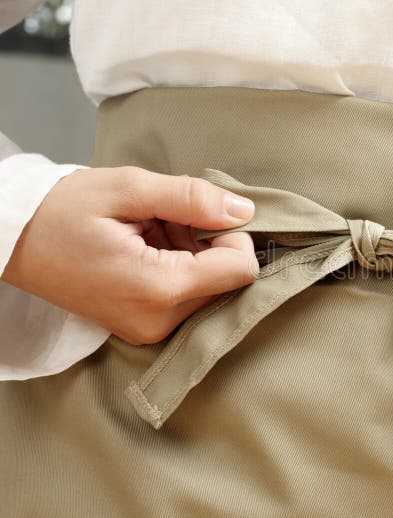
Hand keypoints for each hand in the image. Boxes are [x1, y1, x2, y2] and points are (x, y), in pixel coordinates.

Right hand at [2, 166, 258, 344]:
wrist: (11, 242)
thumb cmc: (61, 211)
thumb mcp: (128, 189)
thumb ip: (192, 199)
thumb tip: (244, 211)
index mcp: (158, 289)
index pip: (241, 270)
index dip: (234, 235)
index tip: (203, 212)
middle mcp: (159, 321)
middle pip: (228, 282)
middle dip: (210, 244)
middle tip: (167, 220)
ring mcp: (151, 330)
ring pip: (210, 289)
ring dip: (194, 255)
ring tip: (151, 232)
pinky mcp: (144, 329)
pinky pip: (187, 298)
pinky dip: (179, 269)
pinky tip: (147, 248)